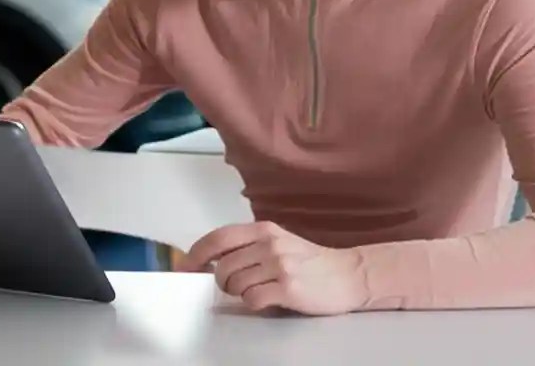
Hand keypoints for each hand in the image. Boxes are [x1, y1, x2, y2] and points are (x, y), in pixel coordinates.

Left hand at [175, 221, 368, 315]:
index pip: (218, 238)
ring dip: (241, 294)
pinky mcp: (288, 288)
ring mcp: (279, 266)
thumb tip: (210, 257)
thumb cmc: (311, 262)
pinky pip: (253, 300)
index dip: (195, 254)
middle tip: (238, 286)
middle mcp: (269, 244)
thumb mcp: (278, 242)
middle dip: (223, 282)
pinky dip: (255, 304)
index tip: (184, 267)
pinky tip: (270, 299)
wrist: (350, 275)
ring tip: (260, 291)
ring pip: (235, 285)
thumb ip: (248, 245)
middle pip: (222, 267)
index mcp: (263, 230)